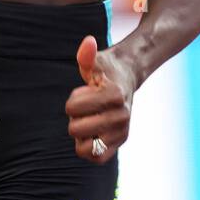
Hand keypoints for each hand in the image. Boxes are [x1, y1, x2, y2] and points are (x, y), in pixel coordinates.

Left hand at [65, 35, 135, 163]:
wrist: (127, 78)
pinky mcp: (120, 143)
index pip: (72, 108)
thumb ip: (87, 55)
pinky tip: (91, 133)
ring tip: (90, 120)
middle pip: (75, 129)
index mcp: (113, 95)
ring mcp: (122, 132)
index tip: (86, 92)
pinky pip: (96, 158)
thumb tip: (88, 42)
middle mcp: (121, 116)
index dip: (73, 100)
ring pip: (84, 148)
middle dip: (75, 117)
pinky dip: (88, 148)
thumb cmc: (105, 70)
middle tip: (88, 108)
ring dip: (81, 134)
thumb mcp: (94, 61)